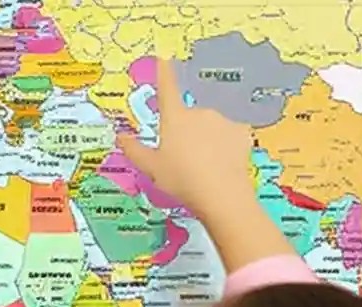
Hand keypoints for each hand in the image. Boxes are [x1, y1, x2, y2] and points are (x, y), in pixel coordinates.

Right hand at [118, 58, 254, 222]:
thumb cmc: (181, 180)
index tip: (164, 57)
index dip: (164, 73)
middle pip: (189, 118)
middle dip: (187, 134)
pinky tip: (223, 165)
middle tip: (184, 161)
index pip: (167, 89)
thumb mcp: (151, 168)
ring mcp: (222, 121)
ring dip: (207, 141)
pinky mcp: (241, 132)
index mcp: (174, 119)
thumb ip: (134, 150)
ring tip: (205, 168)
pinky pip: (230, 137)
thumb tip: (120, 136)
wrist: (221, 194)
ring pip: (211, 128)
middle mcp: (198, 112)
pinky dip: (226, 147)